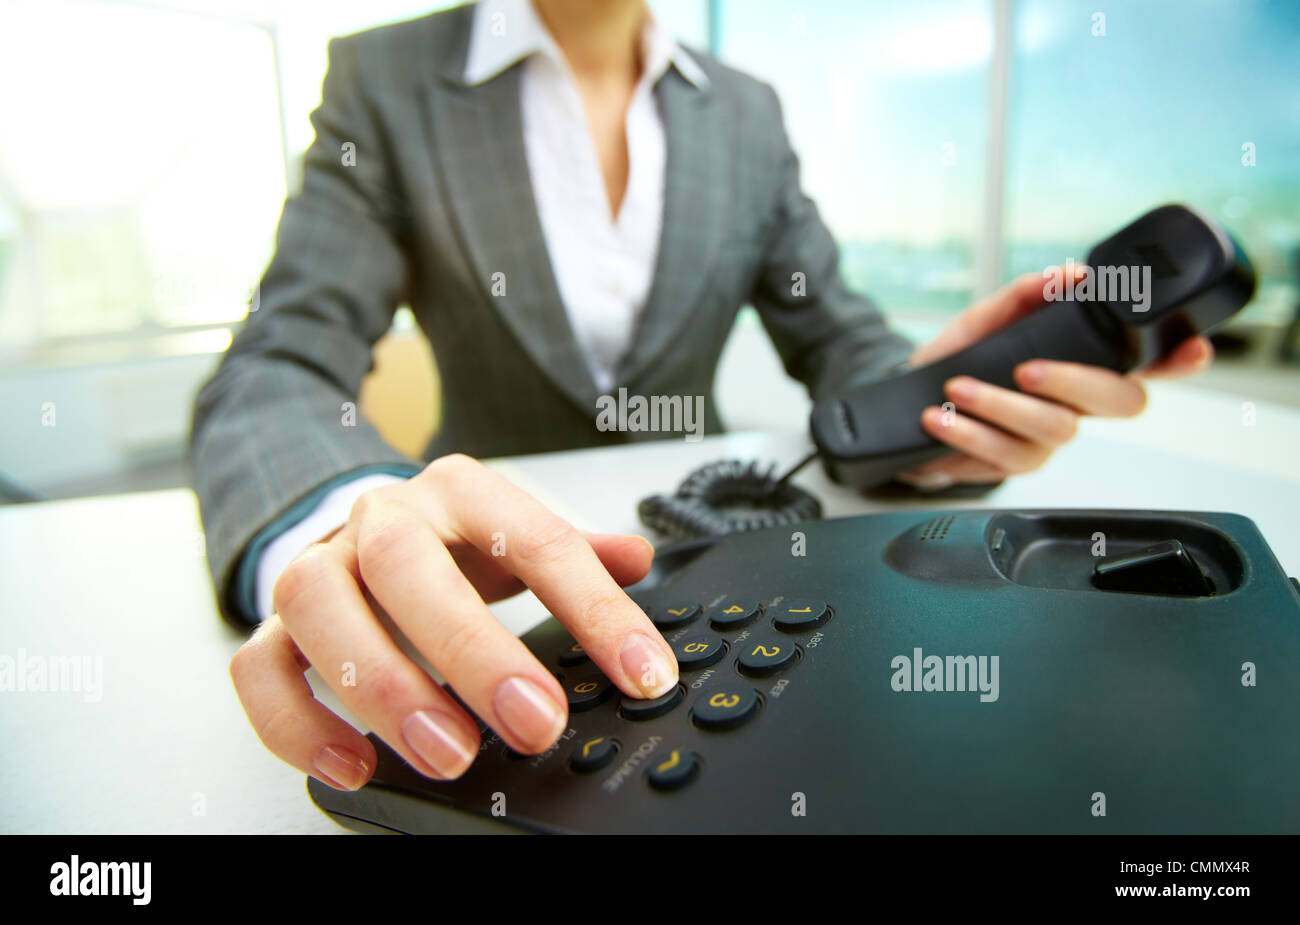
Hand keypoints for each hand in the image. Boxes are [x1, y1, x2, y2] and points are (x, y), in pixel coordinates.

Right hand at [229, 454, 677, 789]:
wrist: (362, 528)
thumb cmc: (454, 545)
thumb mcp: (518, 536)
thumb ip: (579, 553)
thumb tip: (638, 558)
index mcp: (462, 493)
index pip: (537, 539)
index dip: (596, 610)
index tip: (641, 673)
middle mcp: (383, 520)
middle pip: (409, 566)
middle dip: (472, 650)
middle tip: (533, 723)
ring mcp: (320, 567)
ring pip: (319, 608)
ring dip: (381, 688)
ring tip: (448, 755)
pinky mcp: (273, 625)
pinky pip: (259, 669)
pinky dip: (297, 723)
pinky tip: (355, 765)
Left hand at [897, 266, 1213, 489]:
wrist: (910, 411)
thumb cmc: (959, 364)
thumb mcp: (985, 322)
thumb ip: (1024, 296)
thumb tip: (1065, 274)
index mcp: (1082, 365)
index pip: (1148, 364)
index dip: (1179, 360)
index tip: (1192, 348)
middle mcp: (1078, 405)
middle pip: (1120, 402)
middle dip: (1075, 381)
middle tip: (1026, 370)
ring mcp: (1049, 439)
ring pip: (1056, 429)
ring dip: (1001, 405)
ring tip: (958, 388)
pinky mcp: (1015, 465)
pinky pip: (1005, 454)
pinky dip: (968, 431)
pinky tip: (940, 416)